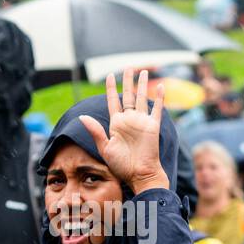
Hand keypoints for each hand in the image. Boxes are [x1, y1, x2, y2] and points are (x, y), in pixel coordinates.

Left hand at [81, 69, 167, 193]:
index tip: (109, 76)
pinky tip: (161, 86)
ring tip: (143, 71)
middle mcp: (129, 120)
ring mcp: (141, 122)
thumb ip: (95, 131)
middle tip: (128, 67)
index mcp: (116, 124)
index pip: (113, 102)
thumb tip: (82, 116)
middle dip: (127, 81)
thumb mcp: (105, 148)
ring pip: (141, 98)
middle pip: (127, 95)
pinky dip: (159, 98)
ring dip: (142, 84)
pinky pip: (157, 109)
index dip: (111, 89)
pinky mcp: (153, 126)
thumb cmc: (121, 166)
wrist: (140, 175)